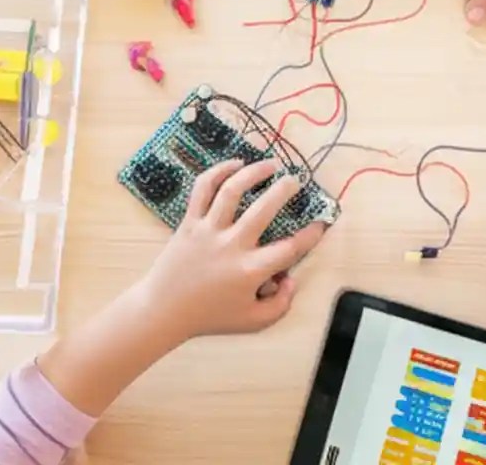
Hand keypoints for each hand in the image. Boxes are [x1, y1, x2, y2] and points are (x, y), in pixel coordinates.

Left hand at [137, 159, 325, 343]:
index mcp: (250, 270)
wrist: (163, 310)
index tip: (321, 224)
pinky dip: (218, 171)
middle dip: (285, 190)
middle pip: (264, 208)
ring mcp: (209, 230)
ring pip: (233, 190)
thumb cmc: (210, 316)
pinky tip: (235, 164)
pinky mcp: (189, 222)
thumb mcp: (253, 321)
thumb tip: (291, 279)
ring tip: (270, 165)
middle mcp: (232, 245)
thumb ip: (281, 304)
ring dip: (254, 172)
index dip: (312, 235)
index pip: (290, 248)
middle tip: (295, 181)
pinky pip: (203, 189)